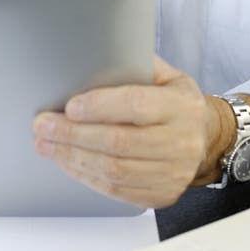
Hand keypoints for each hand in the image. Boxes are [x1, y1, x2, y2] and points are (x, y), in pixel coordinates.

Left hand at [33, 56, 219, 207]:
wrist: (206, 138)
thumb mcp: (167, 75)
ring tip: (46, 145)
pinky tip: (68, 163)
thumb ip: (136, 65)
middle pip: (119, 142)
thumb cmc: (176, 102)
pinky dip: (87, 177)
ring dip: (73, 158)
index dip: (100, 107)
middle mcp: (180, 141)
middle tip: (43, 125)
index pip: (136, 105)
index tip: (69, 106)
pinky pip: (117, 191)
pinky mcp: (162, 196)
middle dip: (73, 134)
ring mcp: (173, 173)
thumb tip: (93, 54)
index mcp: (180, 105)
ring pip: (115, 171)